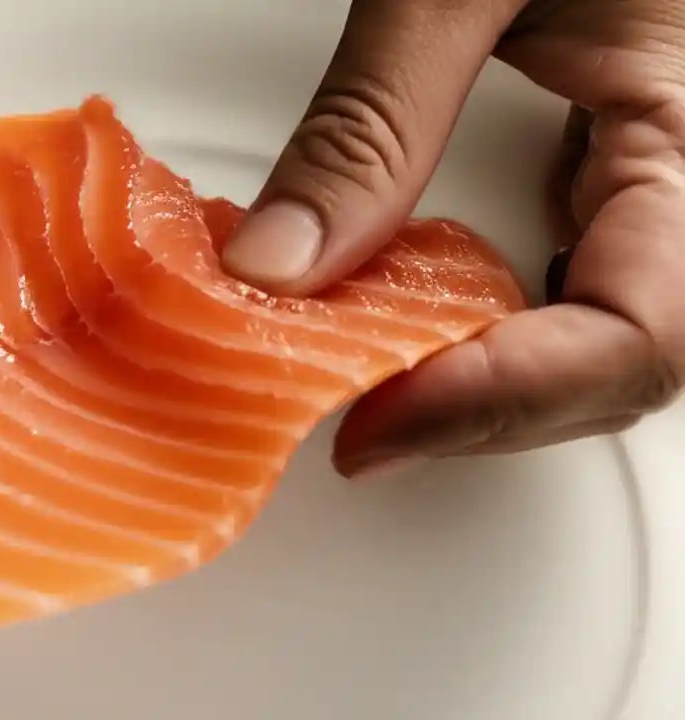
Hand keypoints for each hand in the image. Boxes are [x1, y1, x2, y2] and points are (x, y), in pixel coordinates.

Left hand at [221, 0, 684, 476]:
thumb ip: (373, 126)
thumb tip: (273, 268)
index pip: (641, 335)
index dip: (506, 402)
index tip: (371, 423)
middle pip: (624, 361)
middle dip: (487, 406)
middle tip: (353, 413)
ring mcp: (676, 171)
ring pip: (606, 333)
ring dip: (486, 371)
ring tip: (369, 370)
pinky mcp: (635, 160)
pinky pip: (581, 273)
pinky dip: (491, 310)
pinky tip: (414, 300)